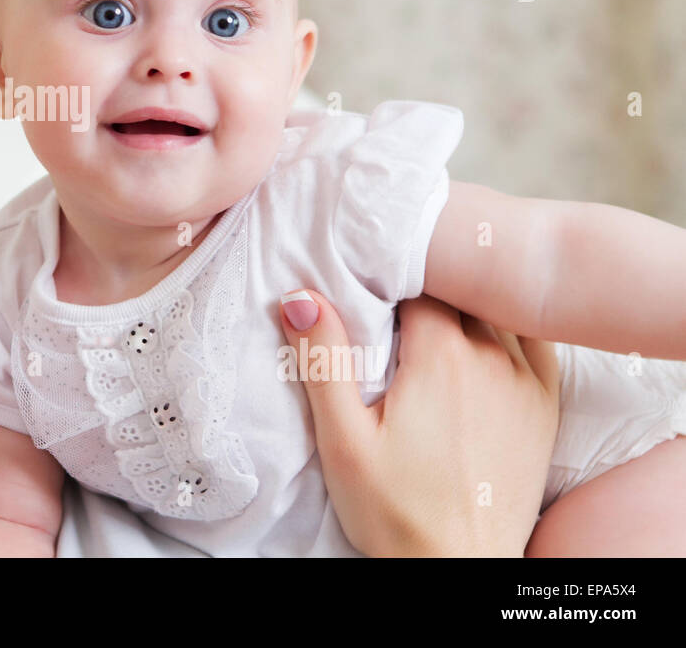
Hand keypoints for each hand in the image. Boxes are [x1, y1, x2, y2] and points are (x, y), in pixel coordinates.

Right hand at [279, 290, 559, 555]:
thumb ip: (324, 363)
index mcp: (441, 357)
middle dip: (426, 283)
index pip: (418, 280)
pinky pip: (534, 341)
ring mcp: (524, 382)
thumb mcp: (343, 440)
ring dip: (466, 300)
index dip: (390, 274)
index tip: (367, 279)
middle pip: (458, 289)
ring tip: (431, 307)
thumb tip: (300, 297)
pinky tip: (484, 331)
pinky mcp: (543, 406)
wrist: (458, 568)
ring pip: (495, 309)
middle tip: (392, 292)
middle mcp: (491, 358)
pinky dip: (510, 324)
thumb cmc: (395, 510)